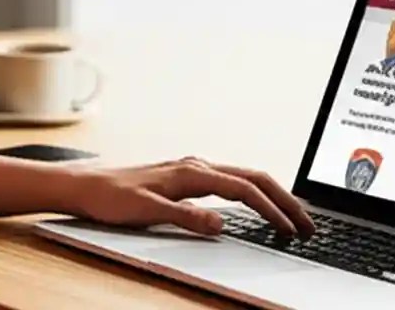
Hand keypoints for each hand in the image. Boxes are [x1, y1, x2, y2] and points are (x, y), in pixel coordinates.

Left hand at [67, 156, 316, 237]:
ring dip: (272, 196)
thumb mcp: (147, 212)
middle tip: (308, 224)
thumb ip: (185, 217)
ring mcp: (194, 170)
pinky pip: (232, 181)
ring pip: (246, 178)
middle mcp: (197, 166)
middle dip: (285, 200)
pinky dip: (254, 193)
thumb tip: (221, 224)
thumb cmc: (111, 197)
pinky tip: (257, 206)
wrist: (86, 186)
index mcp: (193, 172)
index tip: (290, 229)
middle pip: (255, 178)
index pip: (245, 189)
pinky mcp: (188, 178)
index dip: (271, 210)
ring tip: (292, 217)